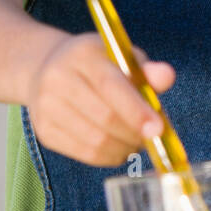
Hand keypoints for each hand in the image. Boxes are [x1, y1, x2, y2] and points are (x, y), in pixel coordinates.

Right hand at [27, 31, 174, 165]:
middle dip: (134, 133)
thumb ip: (146, 69)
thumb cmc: (97, 63)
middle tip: (153, 137)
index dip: (136, 110)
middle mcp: (58, 78)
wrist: (47, 68)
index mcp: (82, 54)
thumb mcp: (121, 56)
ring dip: (124, 148)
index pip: (110, 85)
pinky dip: (108, 156)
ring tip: (136, 141)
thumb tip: (167, 77)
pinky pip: (84, 154)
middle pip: (104, 117)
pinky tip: (119, 147)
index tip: (158, 128)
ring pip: (95, 141)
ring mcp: (46, 107)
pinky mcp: (44, 131)